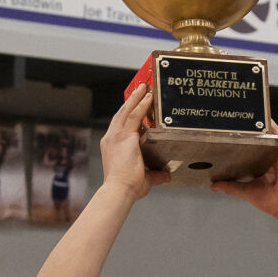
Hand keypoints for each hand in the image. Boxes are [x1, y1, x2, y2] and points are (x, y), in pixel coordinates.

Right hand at [98, 84, 167, 199]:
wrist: (120, 189)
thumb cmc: (128, 187)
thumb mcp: (144, 178)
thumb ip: (155, 174)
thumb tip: (165, 175)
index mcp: (112, 146)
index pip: (120, 125)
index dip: (127, 113)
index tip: (134, 105)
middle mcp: (111, 138)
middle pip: (122, 113)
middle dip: (131, 100)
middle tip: (140, 89)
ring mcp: (116, 136)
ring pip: (127, 110)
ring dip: (136, 97)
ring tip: (145, 87)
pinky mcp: (125, 136)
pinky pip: (135, 115)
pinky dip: (142, 104)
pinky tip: (149, 96)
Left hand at [210, 121, 277, 220]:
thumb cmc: (273, 203)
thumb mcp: (246, 191)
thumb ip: (230, 186)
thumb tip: (213, 186)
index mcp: (264, 168)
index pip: (253, 151)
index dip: (245, 143)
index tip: (233, 134)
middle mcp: (273, 161)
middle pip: (262, 142)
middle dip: (253, 131)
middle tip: (239, 119)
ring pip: (271, 137)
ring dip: (263, 126)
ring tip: (252, 112)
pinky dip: (273, 128)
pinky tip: (266, 119)